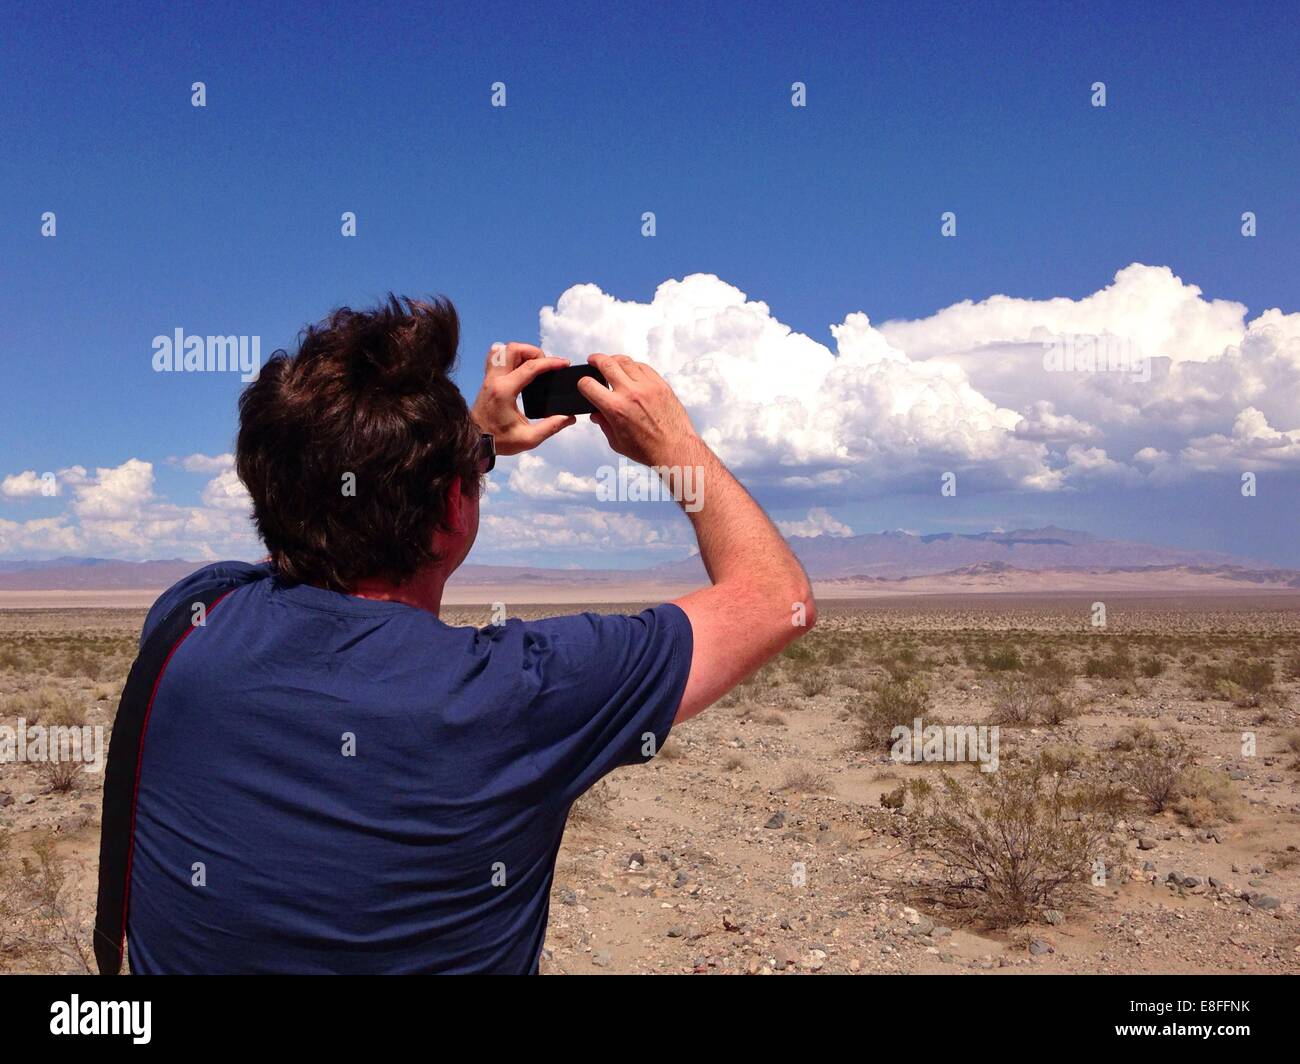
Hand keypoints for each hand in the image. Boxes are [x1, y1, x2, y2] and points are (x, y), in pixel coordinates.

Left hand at [470, 342, 575, 456]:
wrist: (475, 442)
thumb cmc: (499, 440)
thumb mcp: (528, 438)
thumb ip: (550, 427)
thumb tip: (568, 418)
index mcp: (505, 391)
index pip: (530, 367)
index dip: (550, 362)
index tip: (564, 364)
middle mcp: (495, 380)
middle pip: (513, 349)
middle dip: (533, 352)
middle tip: (545, 365)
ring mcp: (489, 378)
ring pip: (502, 350)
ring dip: (520, 352)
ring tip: (533, 364)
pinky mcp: (487, 380)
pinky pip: (495, 358)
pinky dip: (509, 356)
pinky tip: (519, 368)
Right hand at [577, 353, 699, 466]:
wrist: (674, 448)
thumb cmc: (647, 449)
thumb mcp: (616, 442)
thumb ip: (603, 424)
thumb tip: (596, 413)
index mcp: (615, 408)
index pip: (589, 385)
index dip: (582, 383)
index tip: (584, 384)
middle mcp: (630, 393)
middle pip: (606, 364)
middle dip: (595, 360)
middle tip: (592, 360)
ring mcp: (647, 386)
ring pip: (626, 361)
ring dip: (614, 360)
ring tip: (611, 362)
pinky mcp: (660, 385)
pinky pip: (643, 367)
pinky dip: (633, 366)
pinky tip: (630, 370)